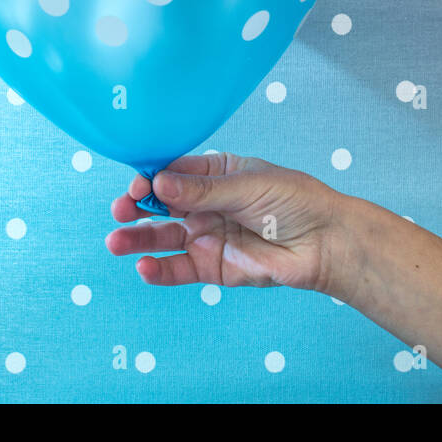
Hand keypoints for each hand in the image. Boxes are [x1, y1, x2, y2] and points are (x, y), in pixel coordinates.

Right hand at [106, 152, 349, 293]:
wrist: (325, 242)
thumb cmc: (295, 201)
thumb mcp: (248, 185)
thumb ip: (202, 190)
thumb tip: (159, 183)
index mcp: (216, 174)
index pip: (173, 173)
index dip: (151, 178)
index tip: (139, 185)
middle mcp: (206, 204)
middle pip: (161, 205)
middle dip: (136, 207)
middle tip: (120, 210)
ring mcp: (207, 235)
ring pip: (163, 237)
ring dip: (137, 239)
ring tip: (116, 242)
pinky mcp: (213, 267)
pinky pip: (179, 268)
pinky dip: (159, 269)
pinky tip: (143, 267)